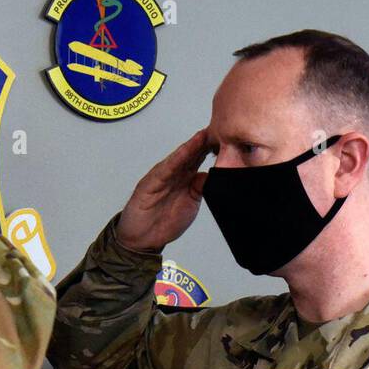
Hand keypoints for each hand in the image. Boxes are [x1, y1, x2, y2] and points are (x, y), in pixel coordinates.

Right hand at [116, 128, 211, 252]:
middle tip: (218, 129)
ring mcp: (161, 178)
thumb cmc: (163, 223)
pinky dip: (174, 160)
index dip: (212, 149)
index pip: (199, 160)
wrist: (142, 240)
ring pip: (178, 159)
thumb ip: (200, 188)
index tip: (226, 139)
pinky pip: (164, 170)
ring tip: (203, 135)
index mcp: (184, 179)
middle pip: (190, 155)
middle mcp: (173, 175)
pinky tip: (184, 152)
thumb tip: (213, 174)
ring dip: (191, 146)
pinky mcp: (150, 184)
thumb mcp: (190, 204)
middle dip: (204, 142)